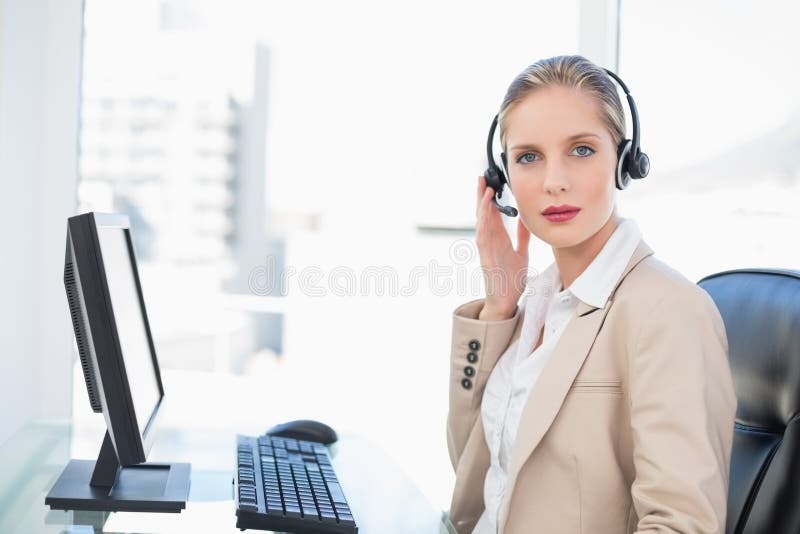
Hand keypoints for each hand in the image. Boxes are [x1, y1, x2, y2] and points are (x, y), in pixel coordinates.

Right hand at [475, 175, 530, 319]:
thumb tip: (527, 218)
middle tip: (482, 176)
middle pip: (484, 213)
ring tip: (484, 189)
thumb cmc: (511, 278)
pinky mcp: (486, 258)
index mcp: (498, 238)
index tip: (492, 181)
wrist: (506, 301)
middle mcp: (490, 240)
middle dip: (482, 195)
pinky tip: (484, 213)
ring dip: (481, 206)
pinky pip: (482, 238)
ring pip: (481, 222)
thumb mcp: (522, 252)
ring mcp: (486, 248)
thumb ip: (522, 236)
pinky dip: (483, 224)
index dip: (491, 197)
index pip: (493, 212)